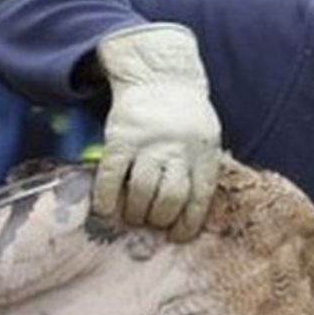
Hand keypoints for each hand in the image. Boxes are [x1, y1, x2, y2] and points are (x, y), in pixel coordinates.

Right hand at [94, 23, 220, 240]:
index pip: (198, 199)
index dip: (187, 224)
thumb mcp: (207, 139)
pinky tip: (106, 210)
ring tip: (132, 217)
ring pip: (141, 192)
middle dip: (158, 219)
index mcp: (204, 153)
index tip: (176, 237)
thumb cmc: (187, 117)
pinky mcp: (120, 138)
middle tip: (151, 223)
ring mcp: (148, 144)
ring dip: (134, 213)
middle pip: (169, 199)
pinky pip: (111, 176)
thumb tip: (187, 216)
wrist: (160, 77)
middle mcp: (178, 150)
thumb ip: (200, 171)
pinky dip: (106, 198)